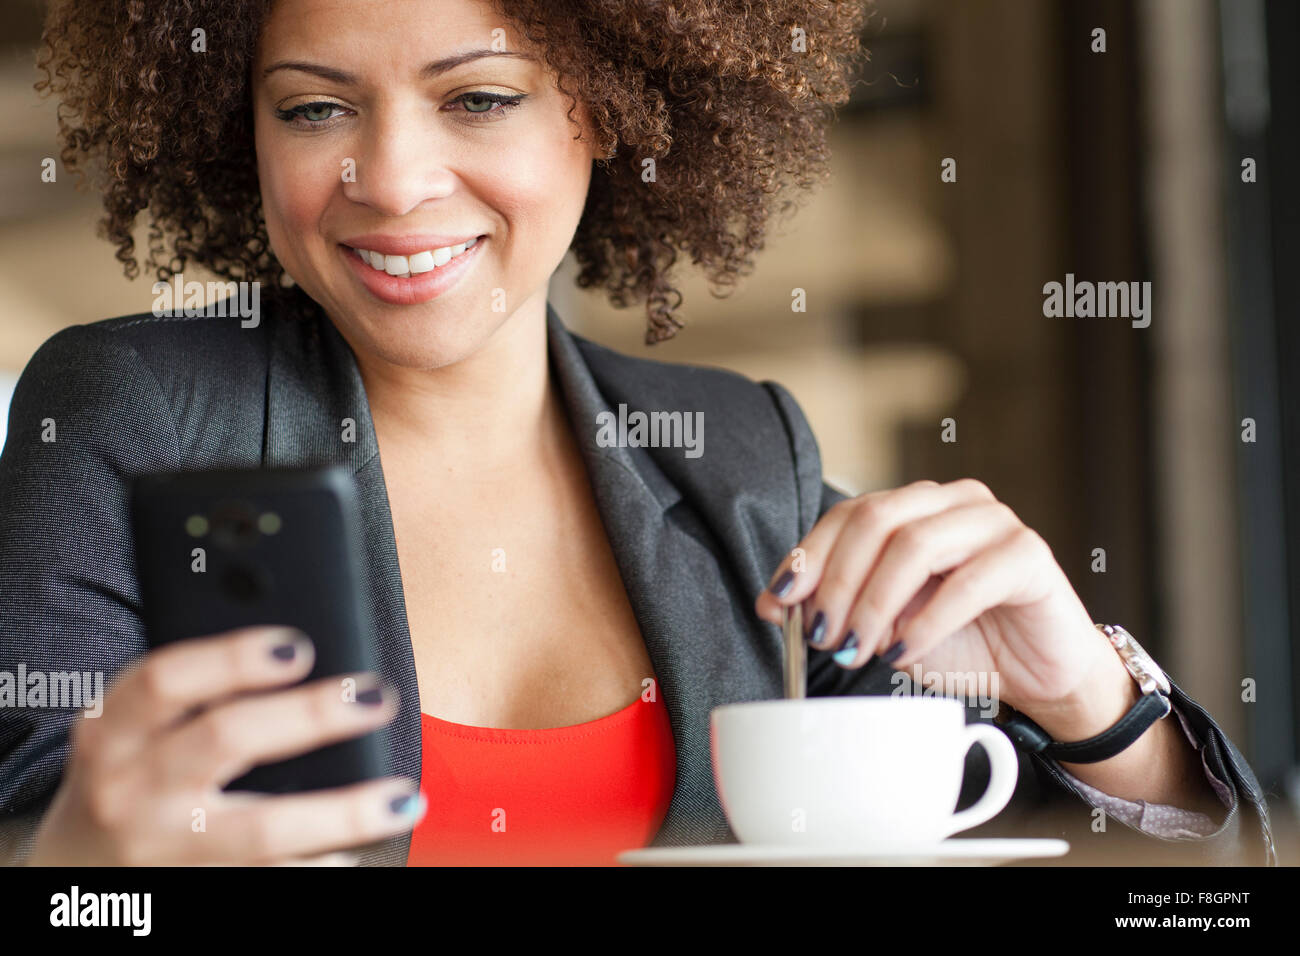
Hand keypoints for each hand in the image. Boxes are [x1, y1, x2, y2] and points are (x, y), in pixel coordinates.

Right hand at [26, 625, 422, 865]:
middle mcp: (131, 789)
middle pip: (226, 740)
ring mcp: (164, 848)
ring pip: (262, 829)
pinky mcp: (192, 891)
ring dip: (342, 813)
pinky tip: (356, 849)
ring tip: (403, 799)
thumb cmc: (123, 778)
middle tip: (375, 698)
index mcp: (112, 732)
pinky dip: (318, 863)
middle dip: (310, 715)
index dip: (232, 658)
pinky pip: (267, 878)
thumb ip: (190, 691)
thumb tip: (295, 648)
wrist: (72, 876)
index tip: (299, 647)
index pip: (166, 681)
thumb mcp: (128, 729)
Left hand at [754, 479, 1119, 717]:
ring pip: (915, 545)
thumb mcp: (883, 624)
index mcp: (913, 507)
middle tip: (823, 634)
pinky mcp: (1028, 555)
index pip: (847, 513)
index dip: (808, 556)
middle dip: (838, 582)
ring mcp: (993, 521)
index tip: (778, 602)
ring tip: (859, 648)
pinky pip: (968, 582)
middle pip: (875, 520)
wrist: (1036, 671)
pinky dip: (925, 622)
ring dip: (875, 604)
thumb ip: (836, 605)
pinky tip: (904, 651)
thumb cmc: (960, 640)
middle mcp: (950, 501)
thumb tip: (774, 603)